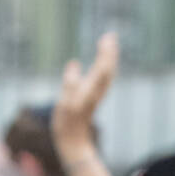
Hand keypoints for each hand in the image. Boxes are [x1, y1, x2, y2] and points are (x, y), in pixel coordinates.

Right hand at [54, 32, 120, 152]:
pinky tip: (100, 64)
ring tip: (107, 46)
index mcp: (91, 89)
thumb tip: (74, 63)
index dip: (105, 52)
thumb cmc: (67, 122)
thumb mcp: (64, 101)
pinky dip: (104, 67)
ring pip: (107, 72)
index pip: (103, 66)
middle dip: (110, 52)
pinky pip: (103, 78)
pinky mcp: (93, 97)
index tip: (107, 38)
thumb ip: (70, 82)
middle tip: (110, 36)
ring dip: (109, 58)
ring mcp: (96, 94)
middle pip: (108, 67)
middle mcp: (97, 90)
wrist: (73, 140)